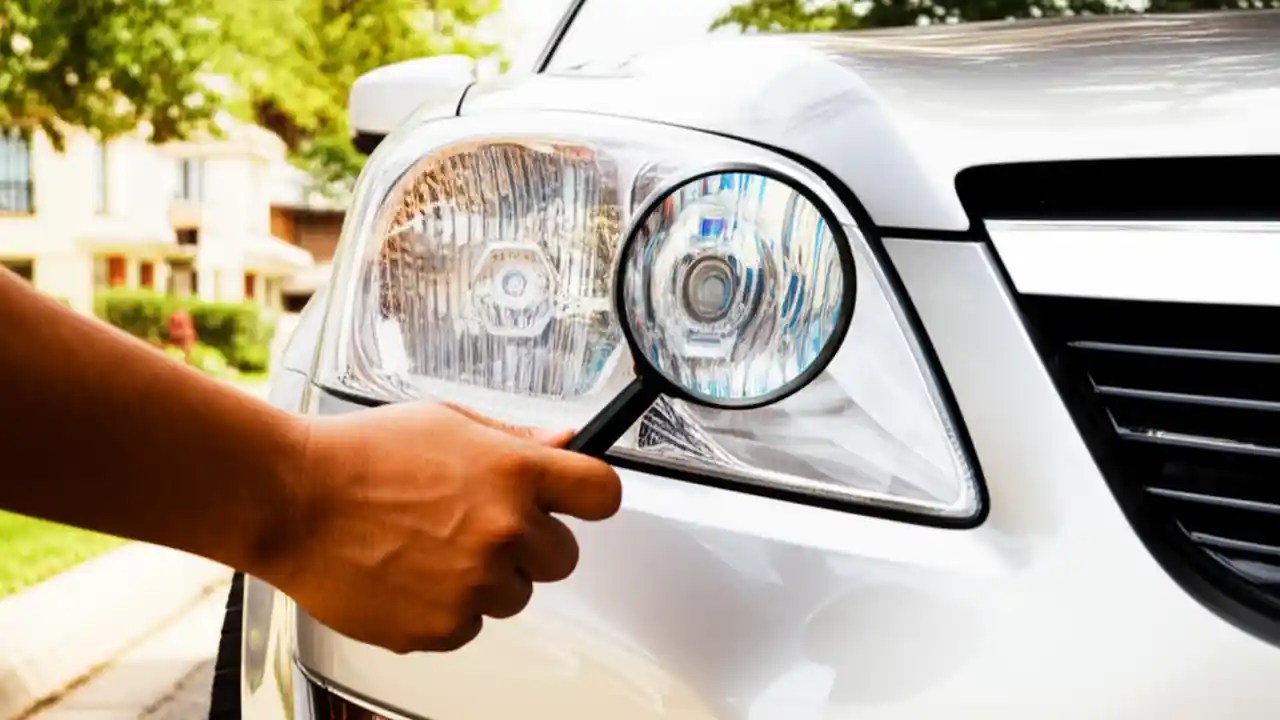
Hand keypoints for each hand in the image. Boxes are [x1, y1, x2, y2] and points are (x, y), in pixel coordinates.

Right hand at [258, 401, 621, 653]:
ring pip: (515, 596)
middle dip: (531, 544)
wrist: (292, 500)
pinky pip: (470, 626)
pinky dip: (447, 608)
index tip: (579, 501)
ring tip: (431, 545)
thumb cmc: (360, 455)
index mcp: (514, 472)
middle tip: (479, 524)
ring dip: (487, 578)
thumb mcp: (446, 421)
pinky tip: (410, 572)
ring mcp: (474, 583)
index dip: (592, 497)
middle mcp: (503, 530)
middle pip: (564, 557)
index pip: (603, 494)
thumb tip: (564, 441)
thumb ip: (513, 440)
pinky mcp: (441, 626)